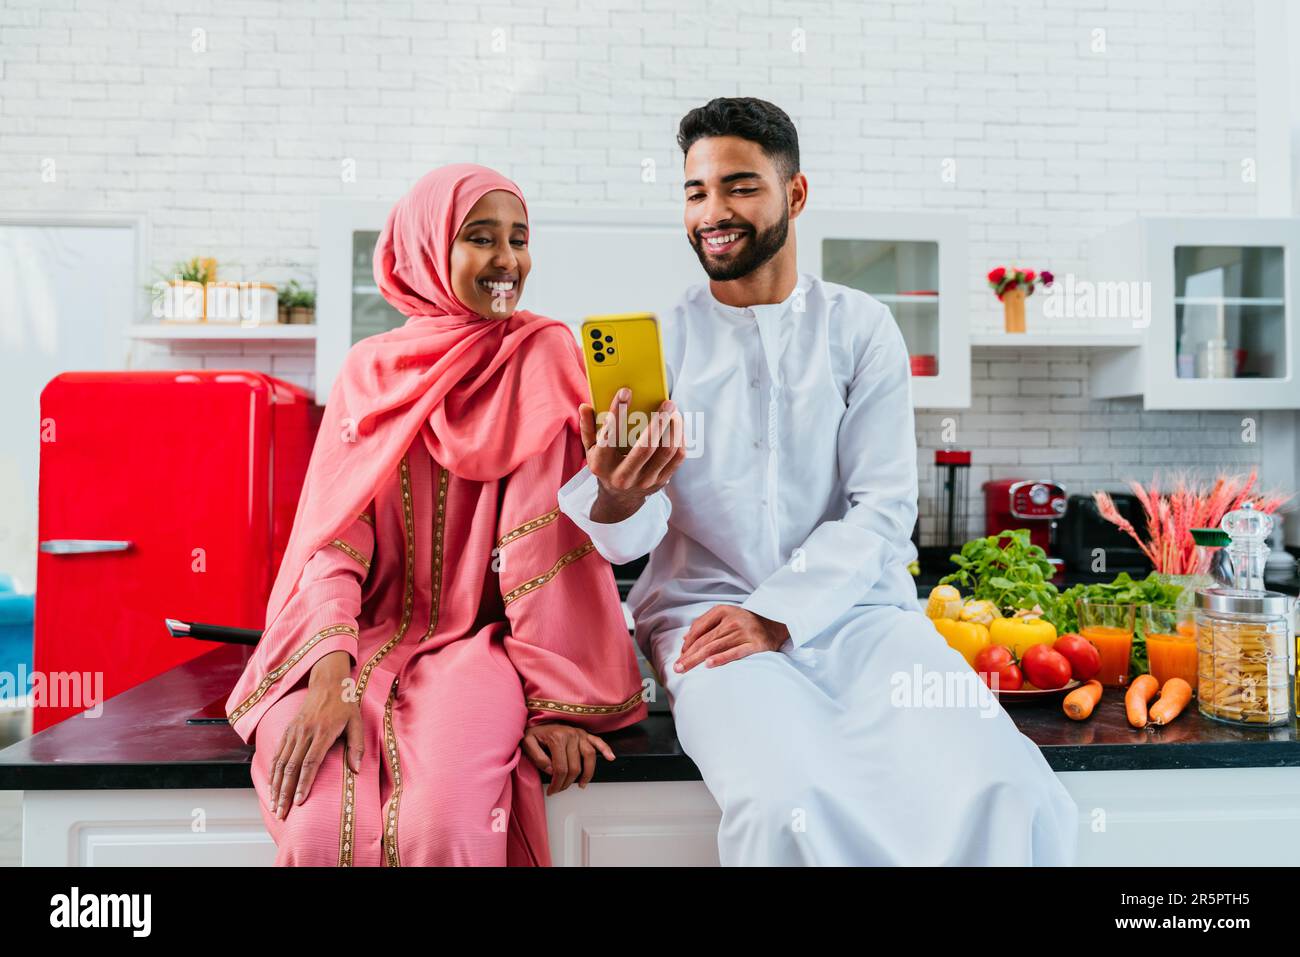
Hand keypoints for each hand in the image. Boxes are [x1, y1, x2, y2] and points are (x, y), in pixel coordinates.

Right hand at [268, 650, 361, 819]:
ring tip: (275, 806)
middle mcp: (304, 733)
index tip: (299, 802)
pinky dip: (272, 772)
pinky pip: (277, 754)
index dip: (303, 784)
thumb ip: (356, 746)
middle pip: (291, 767)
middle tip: (282, 813)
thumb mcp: (357, 722)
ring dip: (276, 786)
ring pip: (280, 763)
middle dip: (285, 793)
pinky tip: (271, 787)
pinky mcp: (288, 730)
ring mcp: (294, 731)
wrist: (328, 682)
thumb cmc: (345, 705)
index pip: (310, 763)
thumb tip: (355, 770)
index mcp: (322, 732)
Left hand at [521, 723, 614, 794]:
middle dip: (567, 783)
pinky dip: (605, 749)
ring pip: (589, 757)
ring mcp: (579, 734)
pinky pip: (598, 741)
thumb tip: (551, 770)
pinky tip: (610, 758)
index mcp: (557, 738)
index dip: (557, 783)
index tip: (552, 791)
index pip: (560, 768)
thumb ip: (537, 757)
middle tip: (560, 789)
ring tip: (582, 785)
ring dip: (587, 773)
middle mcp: (571, 735)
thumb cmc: (533, 733)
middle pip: (574, 766)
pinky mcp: (584, 733)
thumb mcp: (528, 744)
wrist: (537, 720)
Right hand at [578, 387, 684, 523]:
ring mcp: (644, 482)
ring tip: (674, 412)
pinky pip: (677, 458)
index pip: (609, 436)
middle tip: (668, 402)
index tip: (626, 391)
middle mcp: (623, 477)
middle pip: (646, 447)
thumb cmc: (605, 465)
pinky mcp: (661, 482)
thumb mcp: (590, 450)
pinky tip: (677, 426)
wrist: (619, 499)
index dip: (617, 412)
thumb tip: (585, 406)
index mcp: (602, 465)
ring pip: (667, 451)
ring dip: (674, 429)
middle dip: (659, 421)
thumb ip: (588, 428)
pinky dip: (680, 439)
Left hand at [674, 606, 789, 673]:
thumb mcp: (725, 616)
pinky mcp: (754, 645)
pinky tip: (709, 664)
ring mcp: (743, 632)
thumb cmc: (744, 623)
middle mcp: (732, 620)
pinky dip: (721, 659)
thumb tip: (685, 638)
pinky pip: (735, 653)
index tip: (680, 656)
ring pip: (715, 647)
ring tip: (685, 668)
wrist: (773, 627)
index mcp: (723, 611)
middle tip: (677, 667)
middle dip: (688, 655)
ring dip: (697, 659)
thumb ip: (705, 624)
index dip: (687, 643)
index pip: (699, 628)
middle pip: (705, 640)